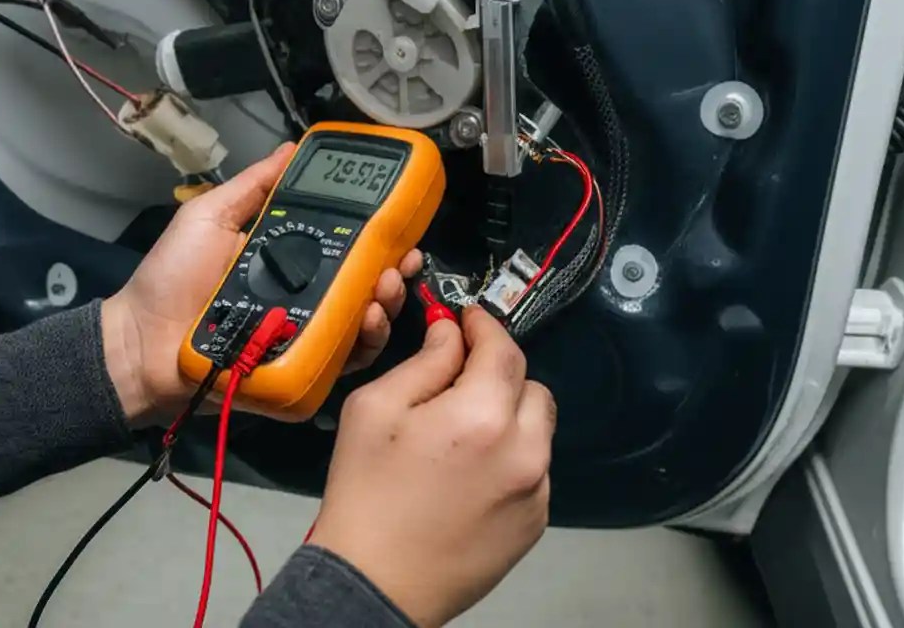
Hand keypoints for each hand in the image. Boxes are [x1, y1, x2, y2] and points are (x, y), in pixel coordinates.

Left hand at [101, 144, 423, 425]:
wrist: (140, 345)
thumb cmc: (169, 281)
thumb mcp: (210, 217)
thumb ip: (252, 187)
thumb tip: (291, 149)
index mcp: (291, 261)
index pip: (348, 246)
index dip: (380, 235)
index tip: (401, 222)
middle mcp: (306, 298)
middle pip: (367, 284)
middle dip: (394, 269)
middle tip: (402, 259)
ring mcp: (308, 336)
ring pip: (366, 322)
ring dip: (386, 303)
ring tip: (384, 288)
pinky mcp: (302, 371)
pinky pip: (345, 360)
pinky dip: (365, 342)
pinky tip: (367, 321)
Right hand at [309, 306, 555, 627]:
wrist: (375, 584)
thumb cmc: (366, 494)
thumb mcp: (376, 410)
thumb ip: (425, 362)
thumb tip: (453, 333)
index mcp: (483, 415)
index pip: (503, 348)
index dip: (485, 326)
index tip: (468, 320)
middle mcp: (525, 449)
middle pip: (530, 385)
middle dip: (498, 375)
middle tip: (459, 384)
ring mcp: (536, 489)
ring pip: (538, 428)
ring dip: (510, 417)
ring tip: (464, 436)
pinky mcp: (536, 521)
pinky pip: (534, 469)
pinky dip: (512, 459)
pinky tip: (471, 477)